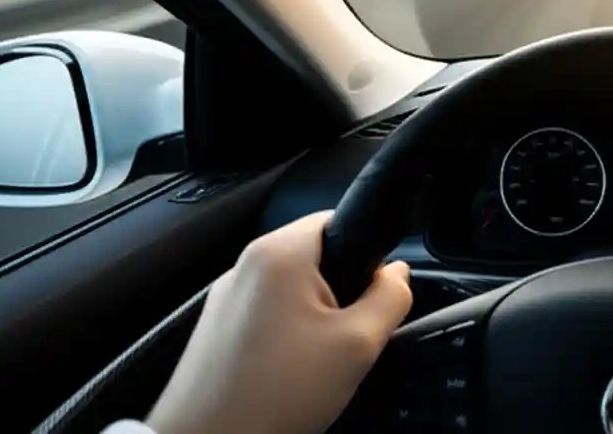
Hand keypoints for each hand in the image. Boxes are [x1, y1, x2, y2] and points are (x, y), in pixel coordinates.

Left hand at [147, 212, 412, 433]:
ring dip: (313, 317)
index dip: (367, 255)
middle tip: (346, 337)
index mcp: (279, 253)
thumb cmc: (280, 392)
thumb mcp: (358, 344)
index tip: (370, 298)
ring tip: (314, 362)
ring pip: (292, 290)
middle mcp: (245, 264)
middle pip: (316, 257)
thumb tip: (398, 274)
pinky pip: (267, 314)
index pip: (339, 219)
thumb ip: (390, 298)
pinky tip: (287, 374)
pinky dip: (286, 335)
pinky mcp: (214, 327)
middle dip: (341, 292)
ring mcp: (224, 296)